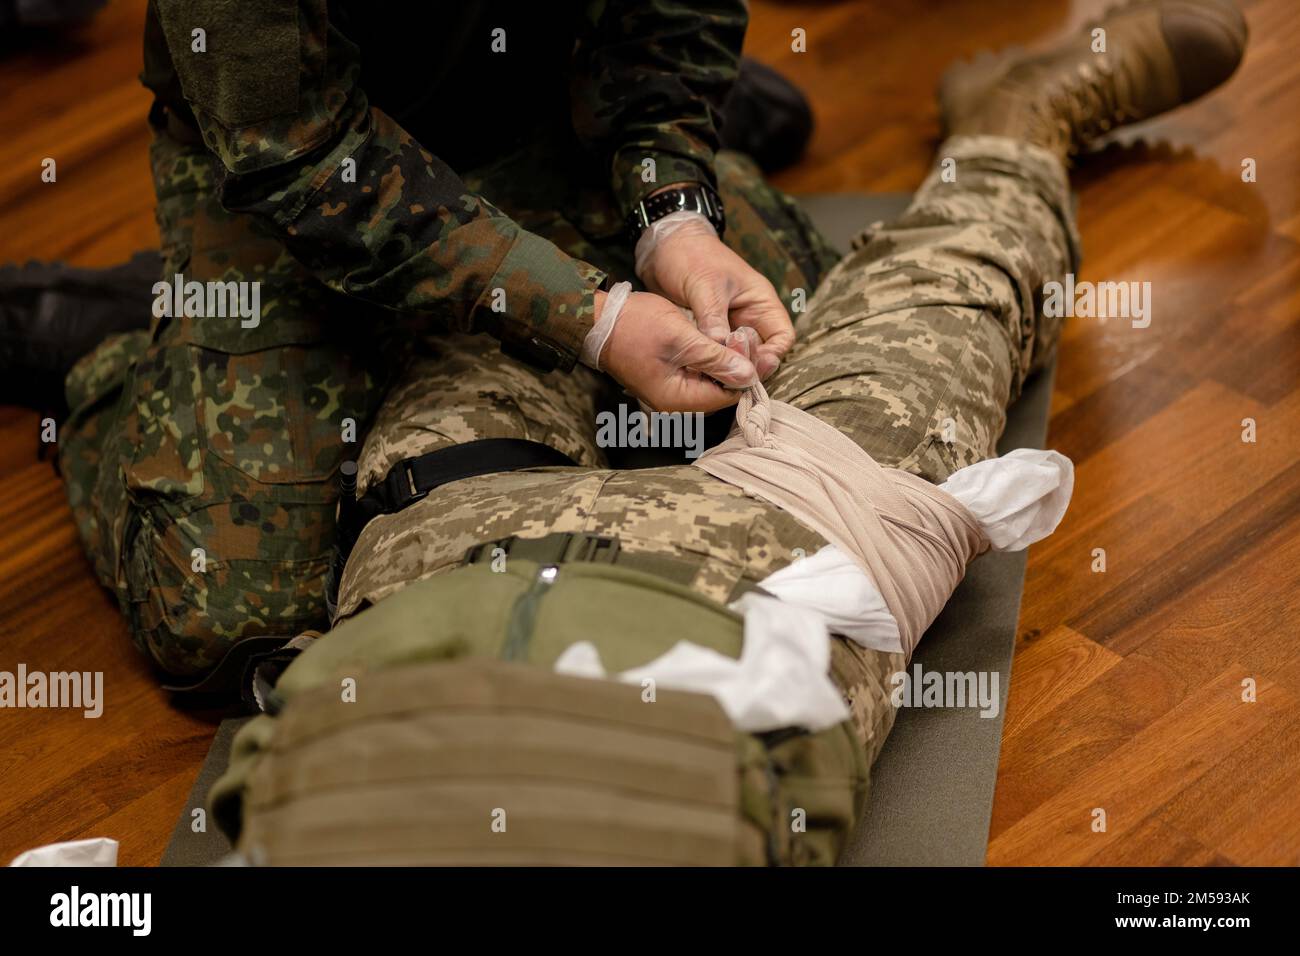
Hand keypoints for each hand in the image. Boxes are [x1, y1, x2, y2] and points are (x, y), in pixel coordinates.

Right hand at [598, 289, 757, 412]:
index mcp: (678, 400)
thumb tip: (750, 375)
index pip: (729, 395)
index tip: (748, 340)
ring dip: (726, 360)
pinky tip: (717, 339)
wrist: (600, 321)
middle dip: (738, 365)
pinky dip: (712, 359)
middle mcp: (676, 404)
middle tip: (744, 334)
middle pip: (722, 391)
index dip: (745, 370)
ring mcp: (671, 393)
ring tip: (734, 333)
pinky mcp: (670, 380)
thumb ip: (717, 358)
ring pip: (713, 382)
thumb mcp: (682, 338)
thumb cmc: (636, 327)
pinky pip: (700, 375)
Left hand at [636, 208, 792, 379]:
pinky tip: (700, 370)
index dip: (772, 356)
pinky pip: (718, 353)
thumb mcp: (704, 285)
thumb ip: (713, 318)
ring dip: (728, 367)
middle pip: (761, 353)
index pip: (782, 337)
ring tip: (712, 376)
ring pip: (738, 356)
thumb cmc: (691, 255)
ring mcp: (729, 325)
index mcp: (759, 301)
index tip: (752, 367)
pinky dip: (712, 362)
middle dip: (748, 366)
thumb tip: (721, 348)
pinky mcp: (710, 332)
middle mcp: (749, 316)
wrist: (664, 246)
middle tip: (728, 376)